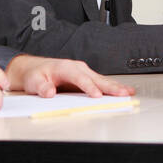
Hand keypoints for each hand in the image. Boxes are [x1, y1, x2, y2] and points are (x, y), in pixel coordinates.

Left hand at [6, 54, 135, 99]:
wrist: (35, 70)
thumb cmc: (36, 75)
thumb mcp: (34, 81)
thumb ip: (42, 86)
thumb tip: (49, 91)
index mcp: (66, 67)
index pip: (80, 78)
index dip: (89, 87)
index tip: (96, 95)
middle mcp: (77, 68)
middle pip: (96, 78)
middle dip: (110, 86)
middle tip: (123, 93)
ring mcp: (83, 72)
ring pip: (102, 80)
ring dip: (115, 87)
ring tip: (129, 92)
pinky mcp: (86, 78)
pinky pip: (101, 82)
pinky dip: (112, 87)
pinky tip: (122, 91)